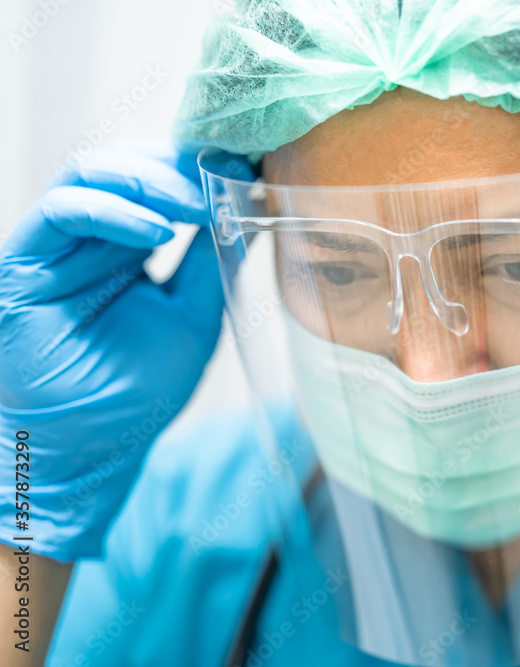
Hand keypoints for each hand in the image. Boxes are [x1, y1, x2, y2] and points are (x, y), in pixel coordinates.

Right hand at [0, 145, 245, 560]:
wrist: (89, 448)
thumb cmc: (138, 388)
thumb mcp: (195, 315)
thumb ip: (214, 260)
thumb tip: (251, 203)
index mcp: (131, 243)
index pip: (159, 177)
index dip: (202, 167)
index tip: (250, 168)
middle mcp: (92, 236)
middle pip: (126, 162)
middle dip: (180, 166)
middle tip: (225, 177)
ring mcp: (56, 246)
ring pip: (90, 171)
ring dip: (150, 179)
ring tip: (196, 204)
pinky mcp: (23, 264)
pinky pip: (61, 212)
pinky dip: (113, 210)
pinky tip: (158, 232)